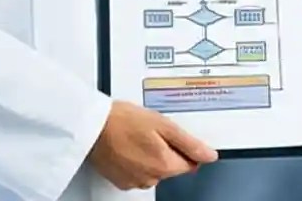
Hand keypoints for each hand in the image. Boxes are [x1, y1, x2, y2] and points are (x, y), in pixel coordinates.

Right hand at [88, 101, 217, 190]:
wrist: (92, 125)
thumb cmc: (123, 120)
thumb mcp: (163, 124)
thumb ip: (189, 143)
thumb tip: (209, 155)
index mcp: (165, 165)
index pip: (190, 164)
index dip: (185, 147)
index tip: (172, 135)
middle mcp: (151, 178)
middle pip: (171, 167)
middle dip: (166, 150)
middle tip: (151, 132)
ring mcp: (134, 181)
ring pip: (154, 170)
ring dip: (150, 156)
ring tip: (136, 136)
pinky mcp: (120, 180)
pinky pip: (137, 172)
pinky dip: (135, 161)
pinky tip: (127, 146)